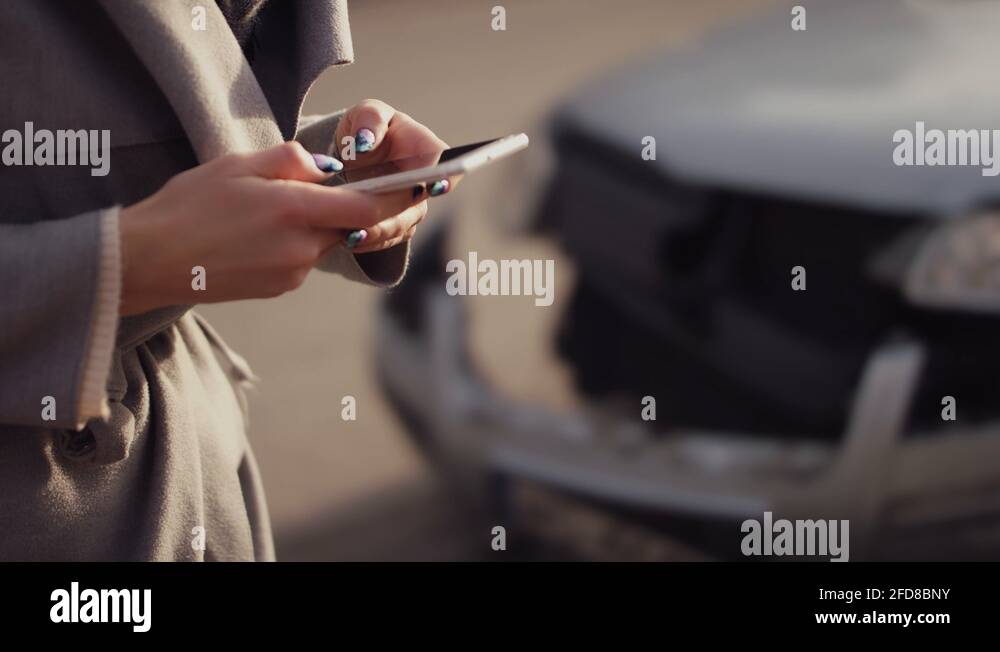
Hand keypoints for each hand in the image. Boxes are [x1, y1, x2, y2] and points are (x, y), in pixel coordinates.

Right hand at [117, 141, 422, 315]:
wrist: (150, 261)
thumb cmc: (188, 205)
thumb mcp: (238, 164)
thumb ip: (292, 161)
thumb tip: (331, 169)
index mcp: (294, 210)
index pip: (367, 208)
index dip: (398, 197)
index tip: (420, 185)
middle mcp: (301, 247)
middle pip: (349, 226)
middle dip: (349, 206)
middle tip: (329, 187)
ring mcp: (293, 273)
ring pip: (325, 242)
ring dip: (315, 224)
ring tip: (266, 211)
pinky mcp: (281, 288)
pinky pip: (304, 260)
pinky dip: (295, 243)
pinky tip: (256, 236)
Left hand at [334, 99, 451, 253]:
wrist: (354, 153)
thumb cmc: (368, 127)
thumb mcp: (366, 114)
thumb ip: (369, 120)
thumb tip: (365, 141)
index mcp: (425, 149)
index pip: (444, 164)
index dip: (446, 176)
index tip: (435, 186)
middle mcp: (424, 182)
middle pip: (418, 204)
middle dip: (397, 213)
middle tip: (374, 216)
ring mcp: (411, 208)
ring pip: (400, 226)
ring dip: (378, 232)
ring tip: (353, 234)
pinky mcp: (394, 226)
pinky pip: (385, 239)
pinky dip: (367, 241)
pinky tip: (347, 239)